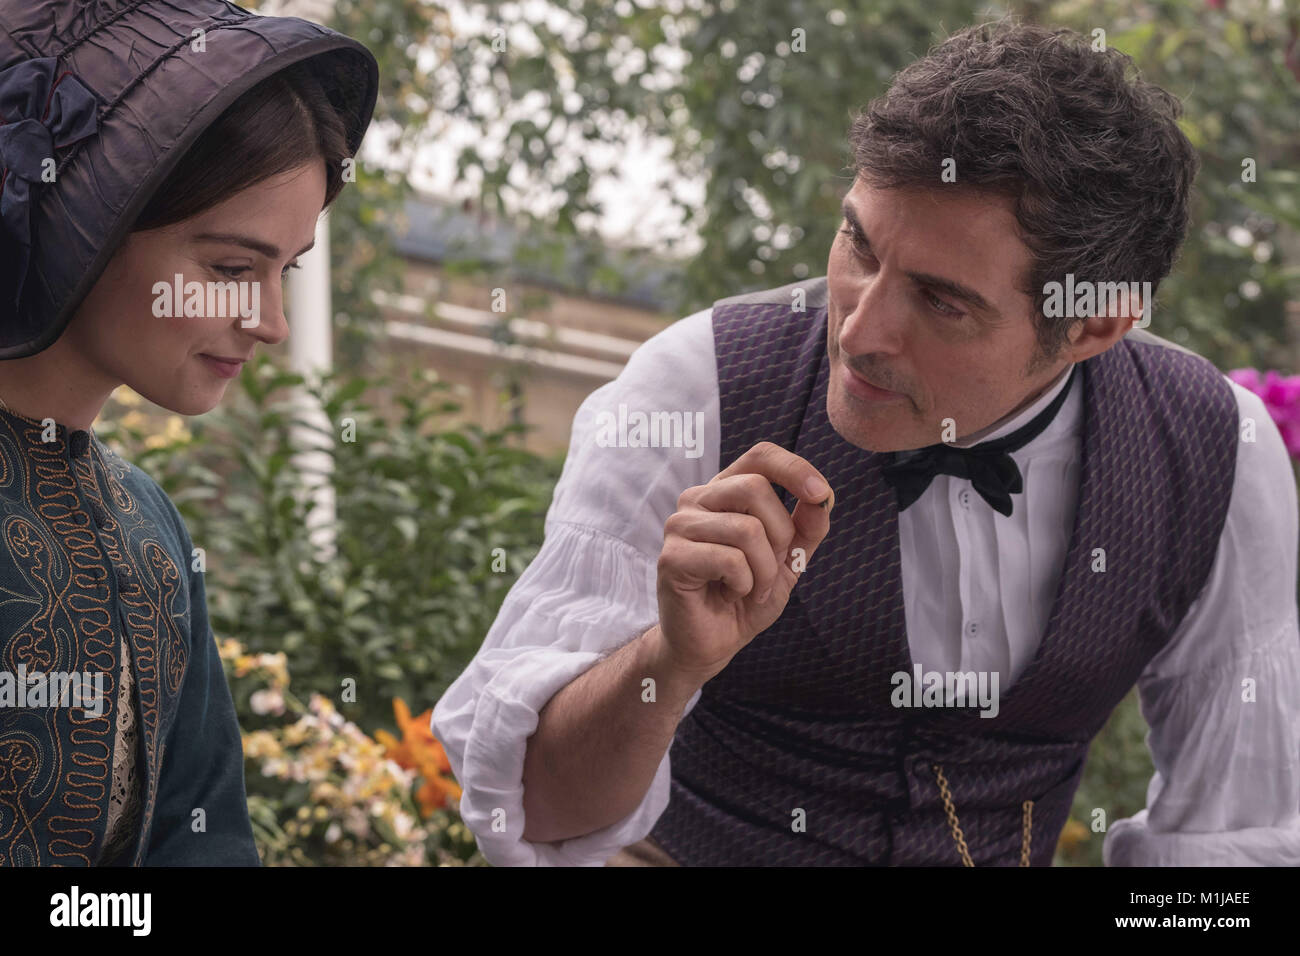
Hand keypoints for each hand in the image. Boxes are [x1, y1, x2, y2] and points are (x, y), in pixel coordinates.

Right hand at [654, 441, 833, 681]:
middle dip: (780, 535)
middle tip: (771, 569)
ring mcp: (680, 526)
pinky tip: (731, 594)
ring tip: (752, 588)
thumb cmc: (745, 596)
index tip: (821, 494)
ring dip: (764, 570)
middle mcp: (698, 499)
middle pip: (755, 488)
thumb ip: (806, 528)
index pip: (760, 456)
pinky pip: (729, 559)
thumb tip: (822, 498)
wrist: (712, 642)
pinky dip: (744, 584)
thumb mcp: (788, 560)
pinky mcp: (672, 557)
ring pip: (746, 529)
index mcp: (725, 491)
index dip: (794, 468)